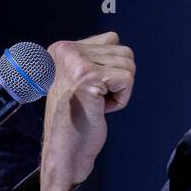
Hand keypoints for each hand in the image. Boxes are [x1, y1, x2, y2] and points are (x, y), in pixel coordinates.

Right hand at [38, 32, 134, 190]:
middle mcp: (65, 51)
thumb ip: (94, 56)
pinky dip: (121, 99)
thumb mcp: (78, 78)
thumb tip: (115, 39)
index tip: (90, 89)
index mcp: (61, 49)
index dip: (111, 69)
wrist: (65, 151)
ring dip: (119, 91)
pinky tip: (100, 109)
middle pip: (124, 52)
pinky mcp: (88, 78)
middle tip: (94, 99)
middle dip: (118, 80)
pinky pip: (127, 80)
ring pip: (128, 65)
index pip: (112, 39)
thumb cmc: (75, 119)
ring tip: (96, 103)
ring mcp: (76, 64)